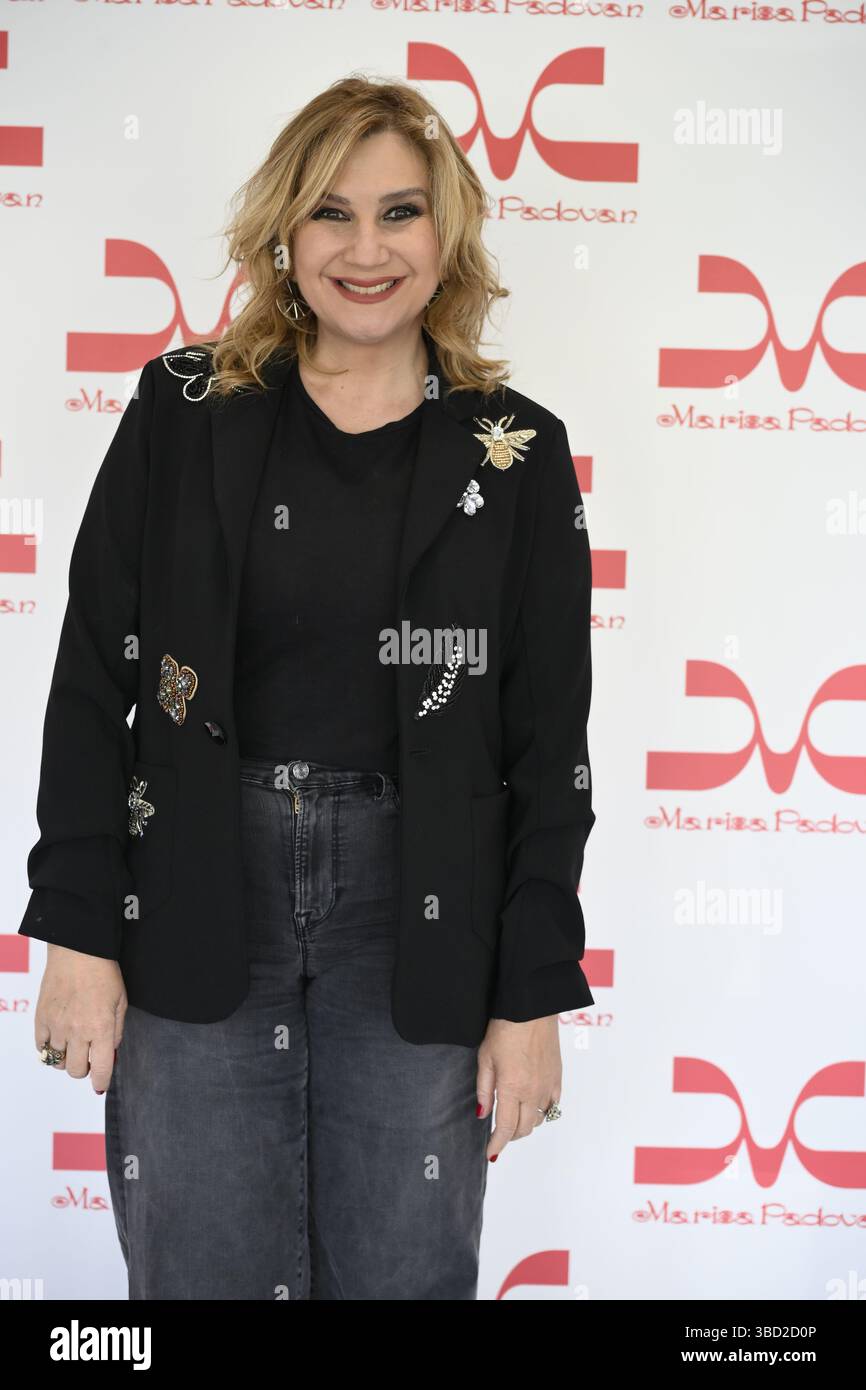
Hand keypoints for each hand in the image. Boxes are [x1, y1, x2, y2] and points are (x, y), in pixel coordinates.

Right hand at [33, 944, 126, 1094]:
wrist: (78, 951)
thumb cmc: (103, 973)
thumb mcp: (121, 1003)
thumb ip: (116, 1032)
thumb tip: (110, 1055)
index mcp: (101, 1028)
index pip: (100, 1069)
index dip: (101, 1082)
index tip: (101, 1084)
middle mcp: (77, 1031)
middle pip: (75, 1071)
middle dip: (84, 1068)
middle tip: (89, 1056)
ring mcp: (56, 1026)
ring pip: (57, 1061)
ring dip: (67, 1058)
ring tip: (74, 1043)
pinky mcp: (41, 1019)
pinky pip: (41, 1047)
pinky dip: (49, 1048)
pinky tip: (59, 1038)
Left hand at [476, 1015, 561, 1160]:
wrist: (532, 1008)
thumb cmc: (505, 1029)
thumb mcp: (485, 1058)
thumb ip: (484, 1089)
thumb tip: (483, 1114)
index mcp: (512, 1088)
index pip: (506, 1128)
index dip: (497, 1144)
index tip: (491, 1152)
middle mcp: (532, 1091)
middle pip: (524, 1128)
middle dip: (510, 1136)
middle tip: (499, 1132)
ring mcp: (548, 1085)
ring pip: (540, 1119)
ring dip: (526, 1124)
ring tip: (515, 1116)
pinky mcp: (558, 1077)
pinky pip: (554, 1104)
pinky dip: (543, 1110)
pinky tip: (534, 1104)